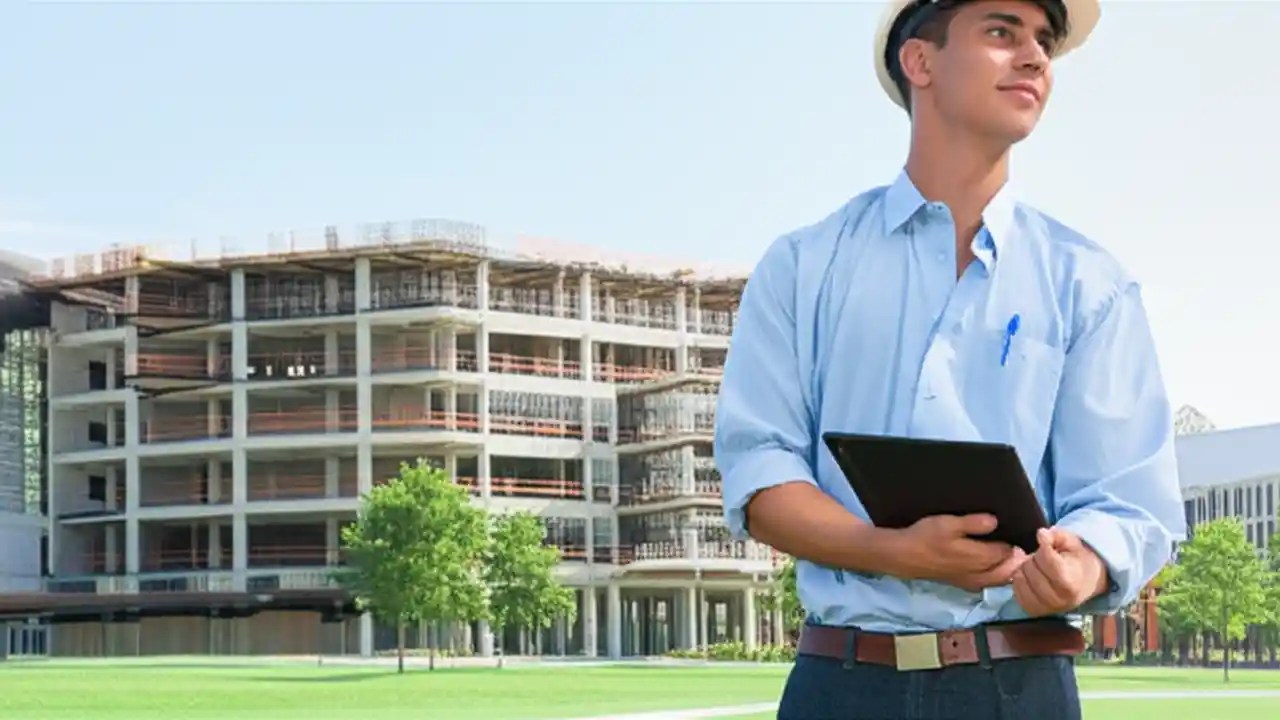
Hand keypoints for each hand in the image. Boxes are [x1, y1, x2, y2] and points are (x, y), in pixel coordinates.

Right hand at [891, 514, 1027, 591]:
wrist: (904, 556)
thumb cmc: (926, 537)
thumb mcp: (948, 523)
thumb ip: (974, 523)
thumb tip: (996, 521)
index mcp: (981, 558)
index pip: (1009, 552)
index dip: (1014, 540)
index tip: (1016, 529)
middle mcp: (980, 574)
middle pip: (1008, 570)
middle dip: (1015, 558)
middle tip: (1015, 541)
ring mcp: (971, 581)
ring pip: (998, 579)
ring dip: (1006, 568)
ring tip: (1006, 552)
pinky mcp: (962, 583)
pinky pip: (987, 582)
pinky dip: (994, 575)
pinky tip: (990, 564)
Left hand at [1013, 527, 1108, 616]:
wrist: (1085, 583)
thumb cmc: (1076, 559)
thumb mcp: (1072, 542)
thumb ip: (1057, 536)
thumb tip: (1041, 534)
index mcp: (1071, 582)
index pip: (1048, 561)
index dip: (1043, 547)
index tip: (1044, 538)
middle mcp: (1058, 599)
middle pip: (1030, 568)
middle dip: (1035, 558)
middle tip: (1045, 558)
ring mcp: (1045, 608)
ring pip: (1019, 577)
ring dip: (1025, 568)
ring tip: (1038, 567)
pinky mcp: (1032, 610)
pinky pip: (1015, 589)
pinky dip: (1020, 579)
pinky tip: (1030, 577)